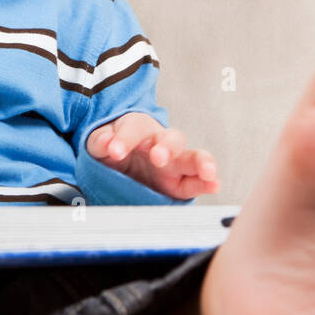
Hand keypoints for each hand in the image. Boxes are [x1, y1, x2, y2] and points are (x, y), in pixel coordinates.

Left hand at [84, 112, 219, 199]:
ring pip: (192, 157)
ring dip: (201, 163)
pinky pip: (195, 183)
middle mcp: (161, 142)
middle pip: (171, 138)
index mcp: (139, 128)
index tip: (113, 150)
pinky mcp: (178, 184)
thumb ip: (100, 141)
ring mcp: (173, 163)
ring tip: (207, 172)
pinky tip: (214, 186)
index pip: (135, 129)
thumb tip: (106, 142)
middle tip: (157, 157)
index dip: (125, 139)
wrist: (119, 158)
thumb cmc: (112, 145)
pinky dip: (206, 184)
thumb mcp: (99, 141)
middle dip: (167, 147)